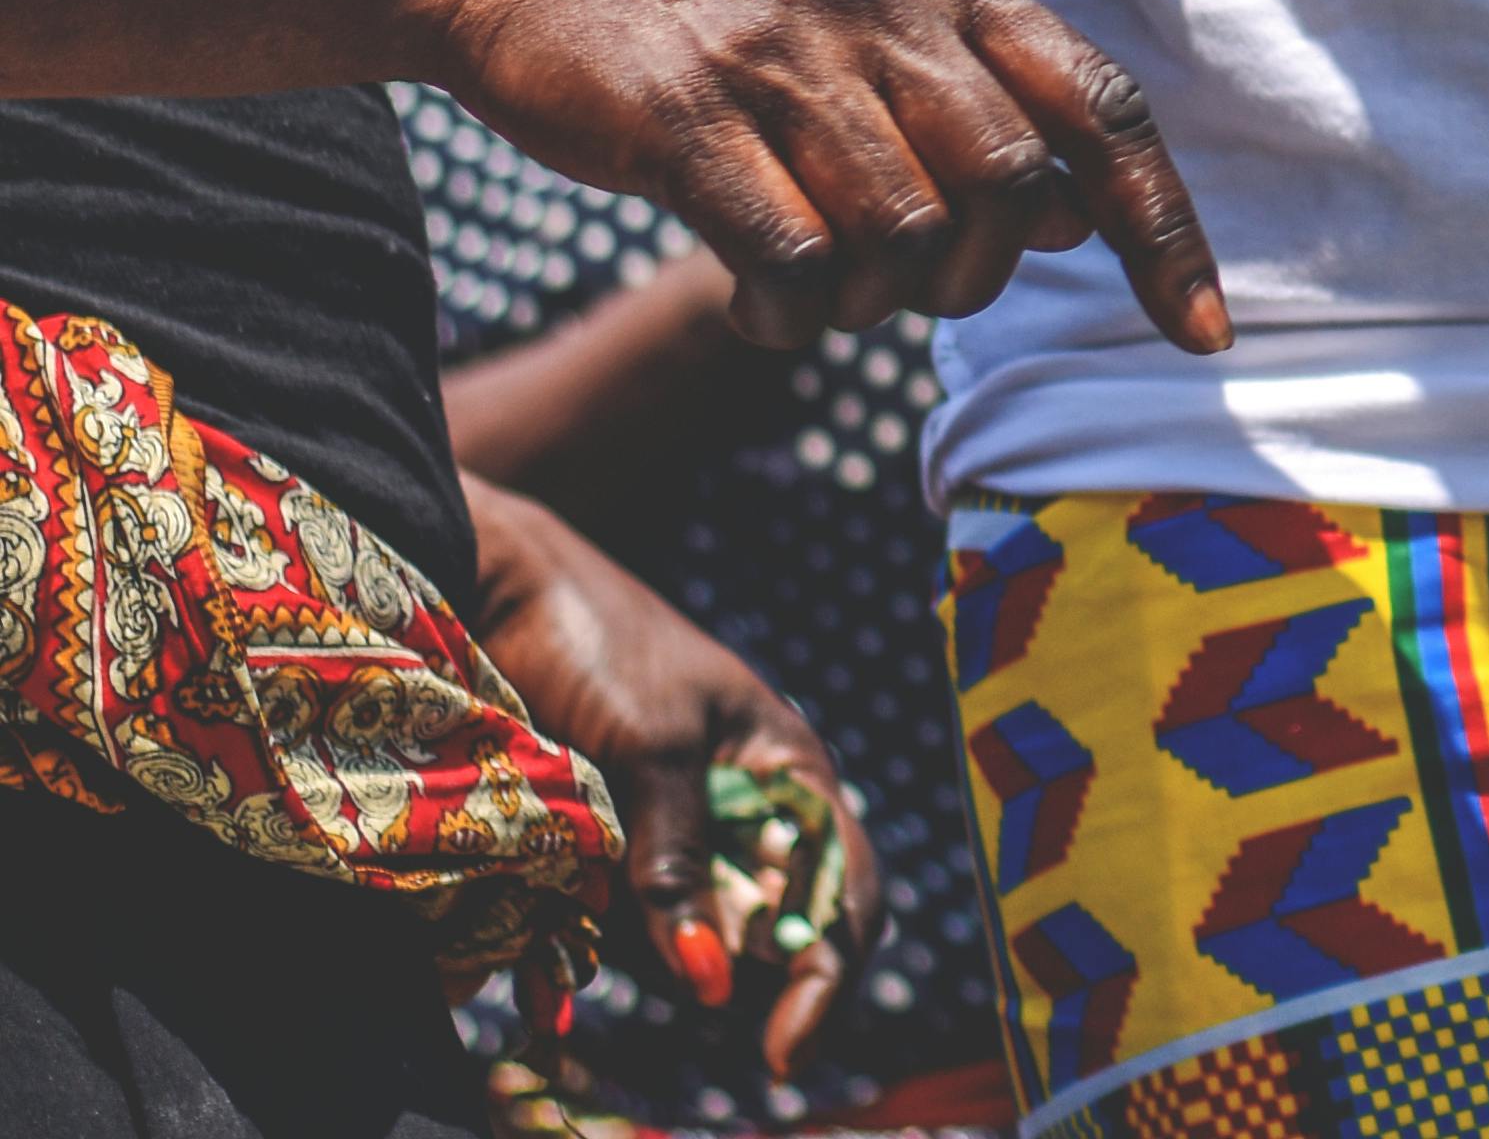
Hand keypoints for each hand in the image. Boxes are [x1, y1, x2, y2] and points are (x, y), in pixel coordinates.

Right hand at [419, 0, 1224, 353]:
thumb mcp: (858, 6)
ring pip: (902, 236)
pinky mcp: (680, 115)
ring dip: (869, 305)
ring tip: (817, 293)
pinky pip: (785, 259)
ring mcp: (780, 52)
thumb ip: (974, 94)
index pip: (1102, 107)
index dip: (1163, 228)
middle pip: (1009, 190)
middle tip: (906, 291)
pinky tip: (761, 307)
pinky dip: (789, 316)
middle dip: (978, 277)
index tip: (1202, 333)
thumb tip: (1086, 212)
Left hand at [463, 480, 879, 1076]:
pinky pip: (619, 922)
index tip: (781, 1052)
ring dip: (655, 959)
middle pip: (771, 930)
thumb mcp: (651, 746)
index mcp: (787, 773)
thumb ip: (676, 862)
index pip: (843, 894)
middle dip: (739, 977)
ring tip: (598, 931)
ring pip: (689, 937)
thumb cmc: (599, 641)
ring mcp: (672, 830)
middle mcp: (741, 811)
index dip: (825, 976)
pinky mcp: (606, 844)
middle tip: (682, 999)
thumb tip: (707, 980)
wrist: (496, 586)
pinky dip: (598, 943)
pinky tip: (564, 929)